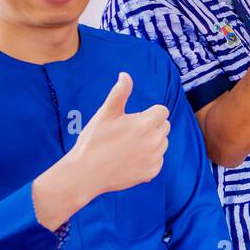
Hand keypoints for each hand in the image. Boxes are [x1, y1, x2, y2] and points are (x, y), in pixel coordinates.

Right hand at [70, 72, 170, 195]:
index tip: (133, 120)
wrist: (85, 174)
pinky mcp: (152, 172)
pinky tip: (130, 159)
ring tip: (128, 147)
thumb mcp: (105, 114)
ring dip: (151, 142)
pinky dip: (148, 158)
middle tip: (129, 133)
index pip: (162, 111)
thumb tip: (125, 75)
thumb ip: (119, 93)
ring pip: (163, 143)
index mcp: (146, 124)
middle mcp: (155, 141)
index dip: (149, 113)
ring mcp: (155, 158)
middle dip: (151, 126)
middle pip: (164, 126)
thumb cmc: (94, 141)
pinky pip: (158, 160)